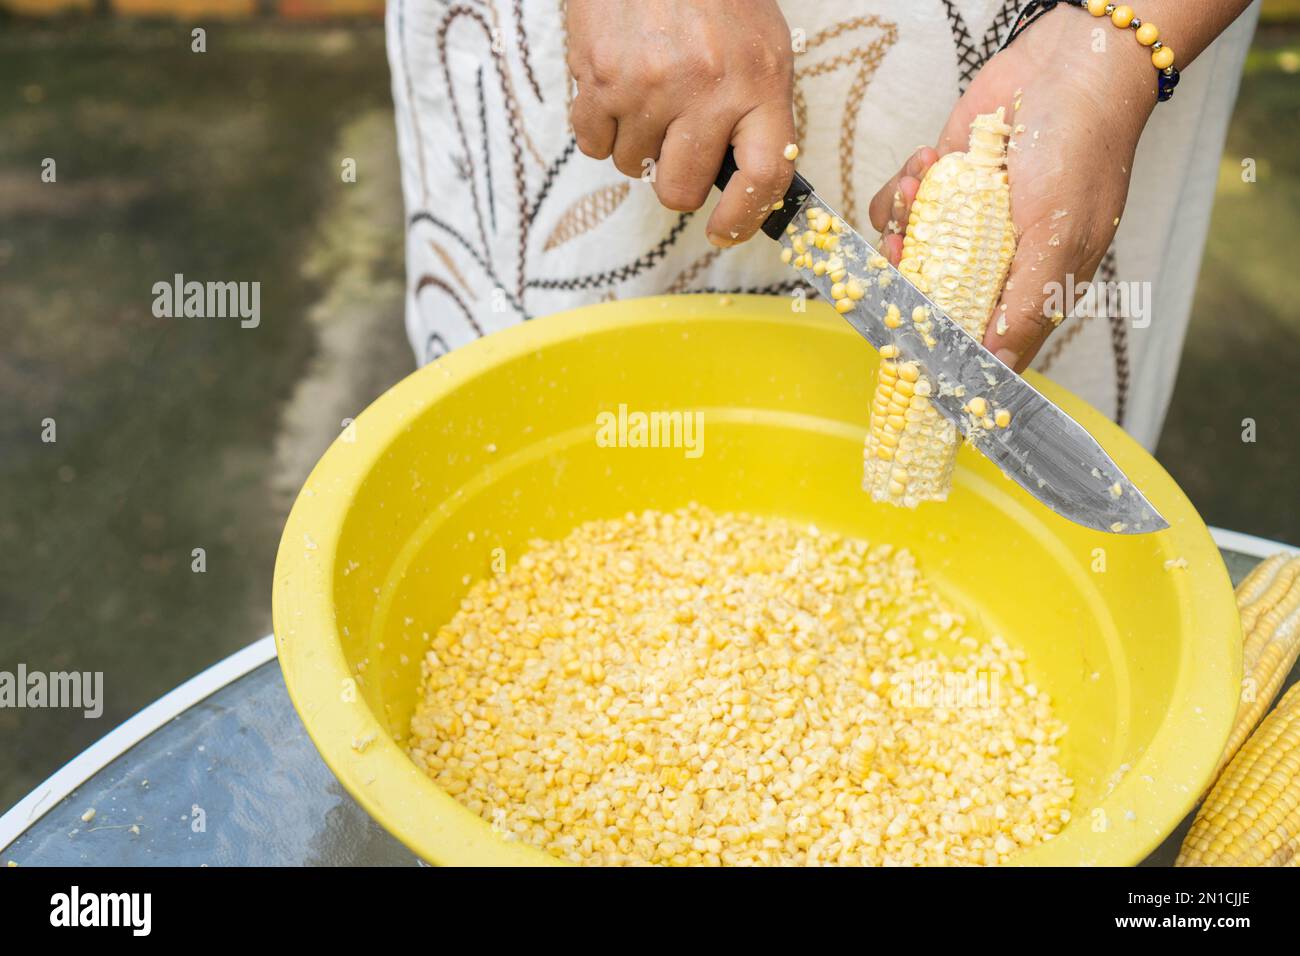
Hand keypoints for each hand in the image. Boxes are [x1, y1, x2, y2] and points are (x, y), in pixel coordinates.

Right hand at [566, 0, 795, 246]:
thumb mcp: (760, 47)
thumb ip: (757, 114)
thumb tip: (744, 186)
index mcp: (759, 82)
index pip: (765, 175)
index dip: (745, 218)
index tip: (725, 230)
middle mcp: (706, 89)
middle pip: (682, 190)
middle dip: (675, 180)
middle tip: (675, 148)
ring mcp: (648, 87)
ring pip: (632, 168)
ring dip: (637, 145)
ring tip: (648, 96)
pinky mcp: (599, 78)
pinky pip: (593, 144)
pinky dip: (601, 128)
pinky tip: (617, 88)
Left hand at [869, 12, 1156, 370]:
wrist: (1070, 66)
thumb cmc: (1080, 150)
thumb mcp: (1060, 238)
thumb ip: (1027, 304)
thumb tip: (1001, 366)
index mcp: (1034, 283)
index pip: (984, 338)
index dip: (946, 346)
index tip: (910, 346)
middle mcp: (998, 259)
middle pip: (935, 298)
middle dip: (909, 280)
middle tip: (905, 251)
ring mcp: (968, 221)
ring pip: (912, 252)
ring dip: (904, 223)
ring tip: (920, 186)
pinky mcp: (944, 184)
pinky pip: (904, 205)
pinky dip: (903, 188)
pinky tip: (926, 162)